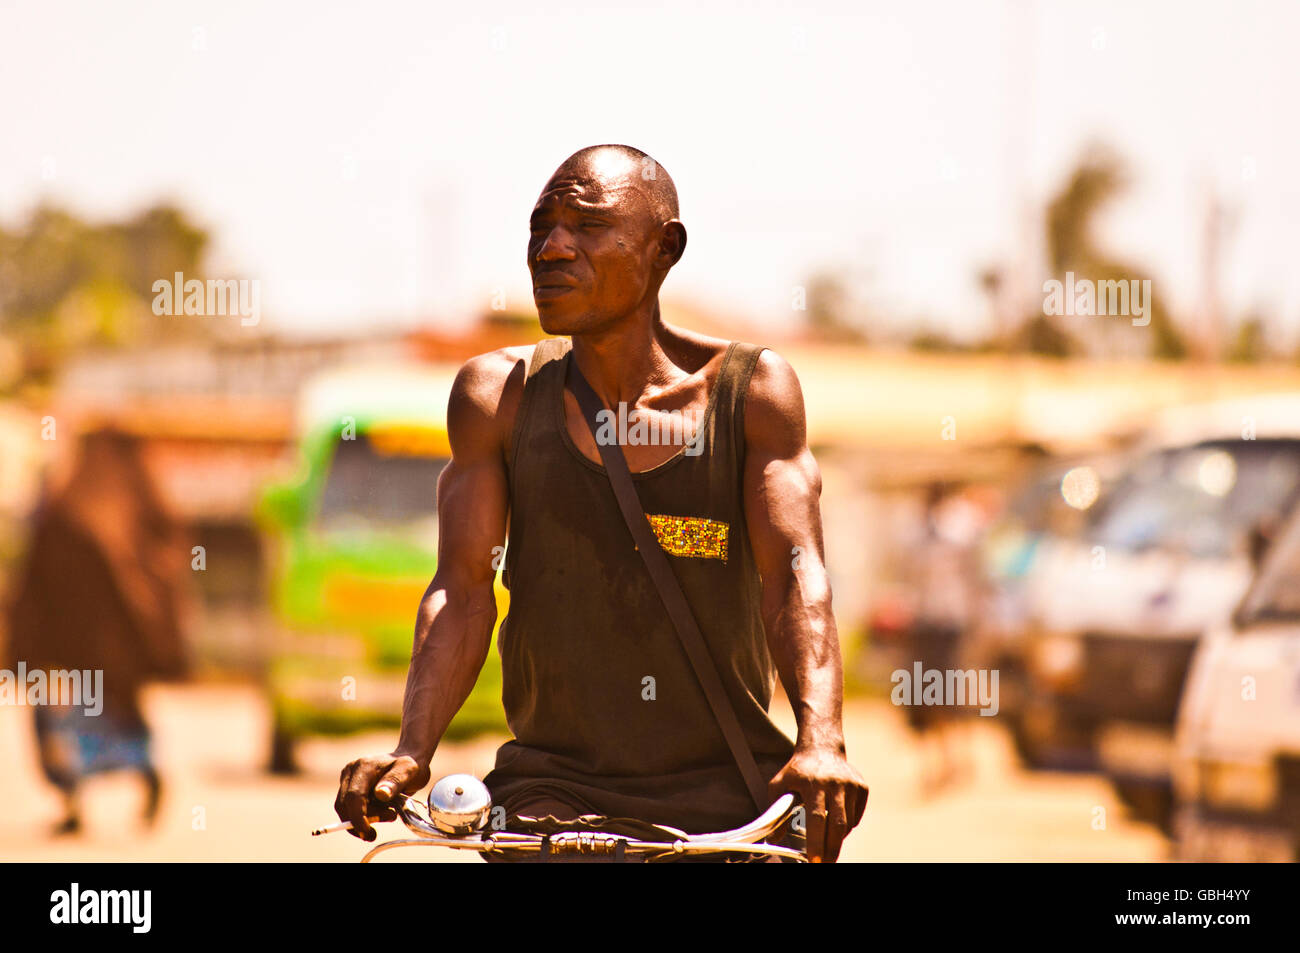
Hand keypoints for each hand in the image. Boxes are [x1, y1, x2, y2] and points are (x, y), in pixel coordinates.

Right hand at [334, 753, 430, 840]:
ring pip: (346, 810)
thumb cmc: (410, 765)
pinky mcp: (348, 788)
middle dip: (364, 820)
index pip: (353, 796)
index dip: (358, 817)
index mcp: (364, 767)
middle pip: (346, 805)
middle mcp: (351, 772)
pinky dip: (364, 818)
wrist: (408, 758)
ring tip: (390, 813)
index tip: (368, 831)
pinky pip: (350, 810)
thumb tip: (380, 794)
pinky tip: (382, 812)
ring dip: (366, 820)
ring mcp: (348, 780)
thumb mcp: (409, 771)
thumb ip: (395, 781)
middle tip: (391, 816)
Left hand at [769, 746, 867, 862]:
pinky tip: (835, 821)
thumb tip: (773, 839)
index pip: (816, 819)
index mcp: (814, 783)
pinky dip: (846, 825)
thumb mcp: (780, 785)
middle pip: (837, 825)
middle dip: (832, 850)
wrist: (822, 748)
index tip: (814, 861)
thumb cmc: (798, 770)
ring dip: (837, 837)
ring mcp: (851, 785)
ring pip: (848, 823)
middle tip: (826, 864)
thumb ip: (775, 811)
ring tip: (827, 841)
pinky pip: (856, 816)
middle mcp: (835, 784)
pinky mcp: (862, 787)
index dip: (816, 842)